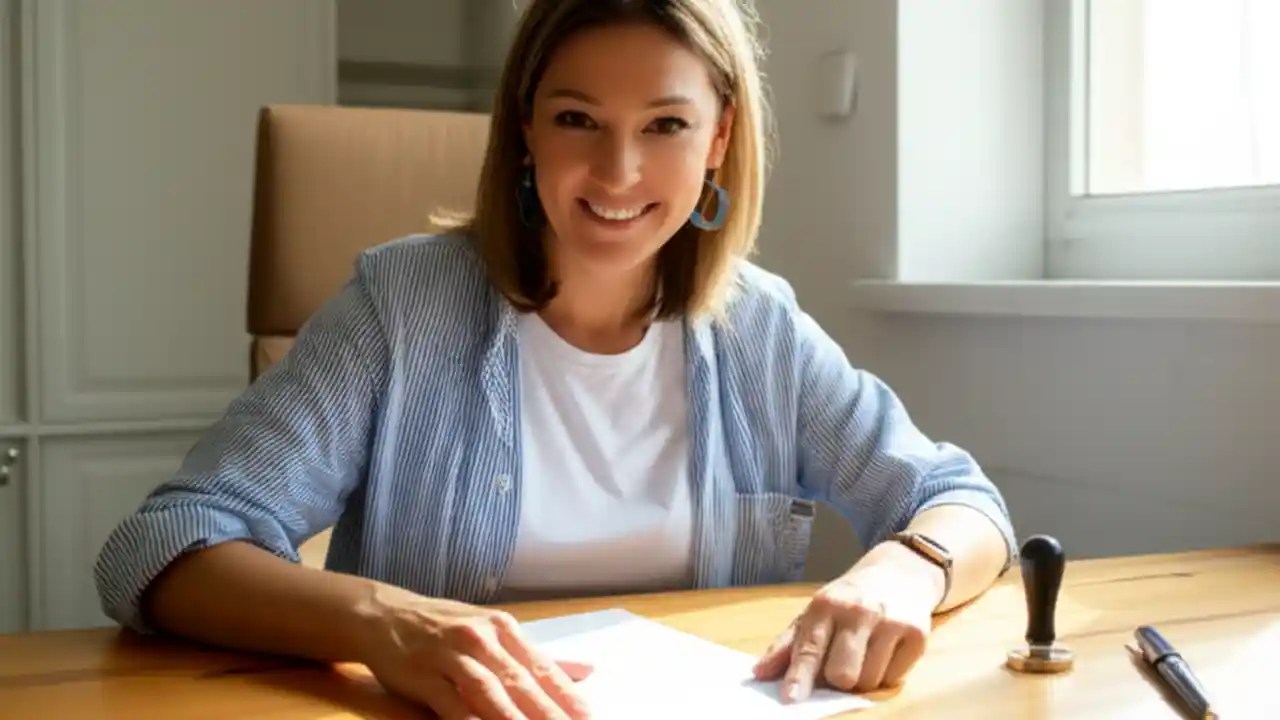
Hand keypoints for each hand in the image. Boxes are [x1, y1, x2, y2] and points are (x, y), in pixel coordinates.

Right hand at [357, 589, 593, 719]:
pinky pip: (451, 704)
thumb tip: (586, 671)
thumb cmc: (446, 627)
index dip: (567, 696)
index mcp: (504, 629)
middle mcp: (482, 639)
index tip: (589, 718)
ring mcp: (452, 656)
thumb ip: (538, 656)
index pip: (544, 667)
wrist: (384, 614)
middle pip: (521, 681)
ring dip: (513, 718)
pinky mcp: (424, 675)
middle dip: (548, 712)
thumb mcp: (495, 632)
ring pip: (489, 691)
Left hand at [752, 541, 943, 700]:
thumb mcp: (816, 612)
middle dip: (837, 680)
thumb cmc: (850, 598)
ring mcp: (890, 622)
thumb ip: (788, 644)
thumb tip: (760, 673)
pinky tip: (885, 651)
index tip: (791, 697)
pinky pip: (893, 678)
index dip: (800, 676)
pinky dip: (885, 674)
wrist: (902, 571)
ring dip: (862, 678)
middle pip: (841, 674)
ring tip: (864, 654)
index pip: (810, 648)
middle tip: (840, 664)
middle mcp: (859, 611)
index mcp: (826, 605)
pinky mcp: (918, 635)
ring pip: (868, 681)